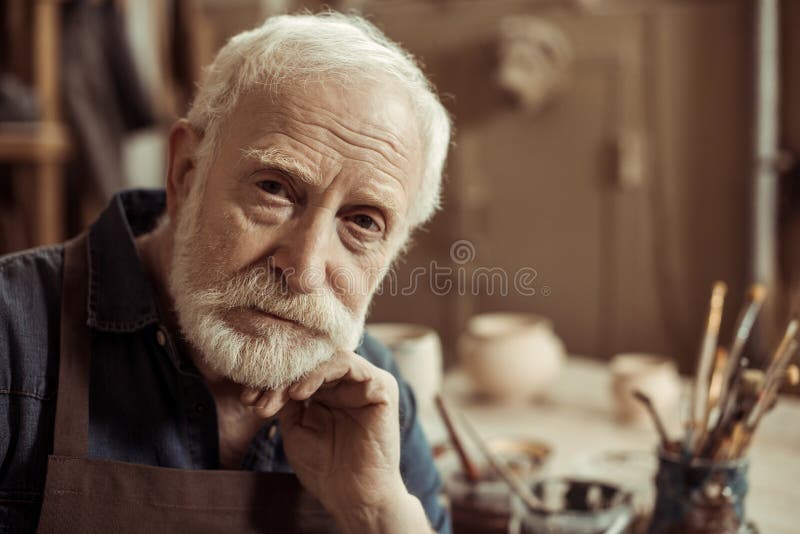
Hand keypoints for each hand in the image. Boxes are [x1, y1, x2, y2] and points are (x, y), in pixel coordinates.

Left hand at [240, 350, 431, 532]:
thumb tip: (272, 375)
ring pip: (327, 358)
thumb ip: (288, 398)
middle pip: (312, 363)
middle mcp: (351, 383)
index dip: (272, 381)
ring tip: (281, 396)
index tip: (247, 398)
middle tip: (257, 397)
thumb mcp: (296, 427)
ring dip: (299, 374)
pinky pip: (347, 364)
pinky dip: (320, 373)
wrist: (353, 497)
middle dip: (281, 377)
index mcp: (332, 392)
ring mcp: (367, 383)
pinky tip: (300, 394)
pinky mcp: (380, 387)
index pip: (302, 372)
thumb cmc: (325, 468)